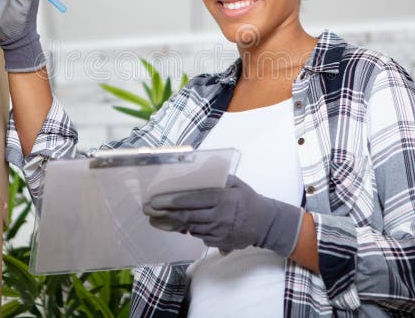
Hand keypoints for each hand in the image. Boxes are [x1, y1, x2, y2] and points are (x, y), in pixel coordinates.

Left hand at [142, 175, 303, 256]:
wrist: (265, 222)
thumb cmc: (246, 198)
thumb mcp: (234, 182)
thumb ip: (216, 177)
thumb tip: (193, 171)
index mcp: (221, 198)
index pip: (191, 199)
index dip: (171, 201)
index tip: (155, 200)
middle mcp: (219, 216)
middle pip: (186, 216)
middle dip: (164, 213)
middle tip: (148, 211)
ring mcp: (219, 231)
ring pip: (190, 228)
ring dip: (174, 223)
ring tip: (158, 218)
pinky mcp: (220, 243)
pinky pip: (200, 237)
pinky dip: (191, 230)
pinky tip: (183, 225)